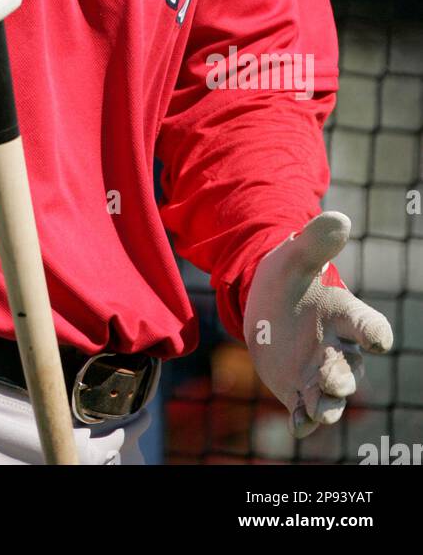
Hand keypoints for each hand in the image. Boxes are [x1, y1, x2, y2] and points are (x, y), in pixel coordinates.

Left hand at [243, 211, 392, 437]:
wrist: (265, 302)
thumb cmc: (289, 277)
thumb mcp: (295, 256)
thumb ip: (317, 242)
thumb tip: (339, 215)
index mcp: (347, 316)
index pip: (372, 327)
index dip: (374, 334)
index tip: (373, 338)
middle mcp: (339, 349)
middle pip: (352, 369)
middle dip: (342, 376)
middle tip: (329, 377)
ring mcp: (318, 373)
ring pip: (332, 396)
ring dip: (327, 404)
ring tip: (315, 408)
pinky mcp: (297, 389)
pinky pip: (305, 410)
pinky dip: (303, 419)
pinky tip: (297, 424)